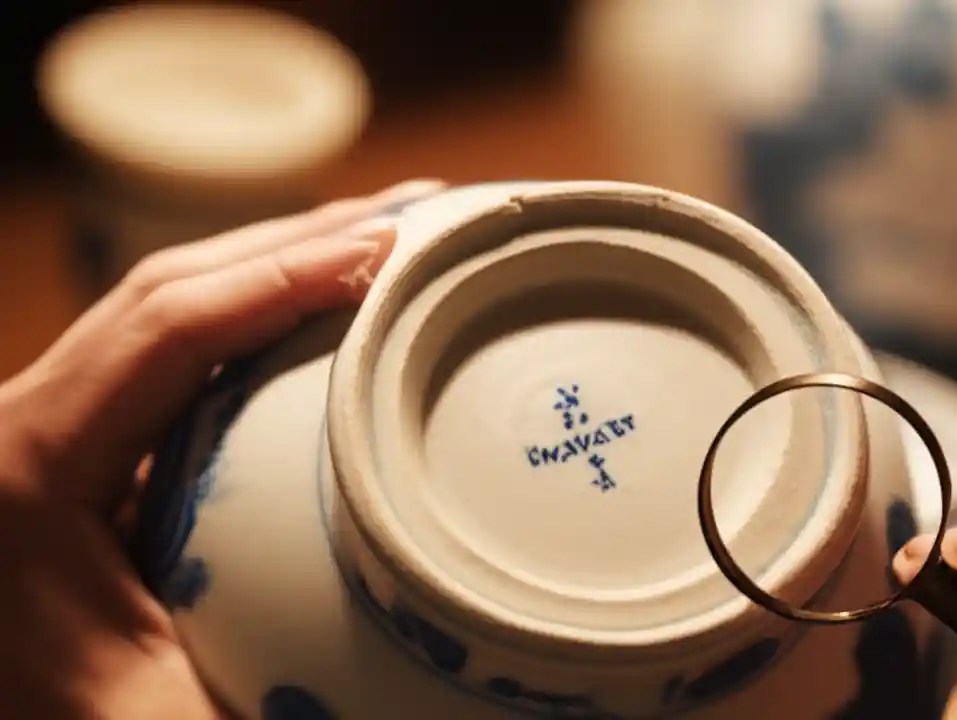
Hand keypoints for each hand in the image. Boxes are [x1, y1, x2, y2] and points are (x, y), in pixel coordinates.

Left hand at [0, 180, 440, 717]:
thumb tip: (420, 622)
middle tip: (410, 215)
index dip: (280, 277)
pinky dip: (255, 305)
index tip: (385, 252)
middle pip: (168, 287)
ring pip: (169, 301)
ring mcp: (56, 421)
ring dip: (277, 259)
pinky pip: (172, 342)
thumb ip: (277, 668)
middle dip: (294, 240)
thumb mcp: (165, 712)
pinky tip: (322, 296)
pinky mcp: (88, 436)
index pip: (168, 329)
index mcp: (29, 468)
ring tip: (385, 231)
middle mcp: (28, 422)